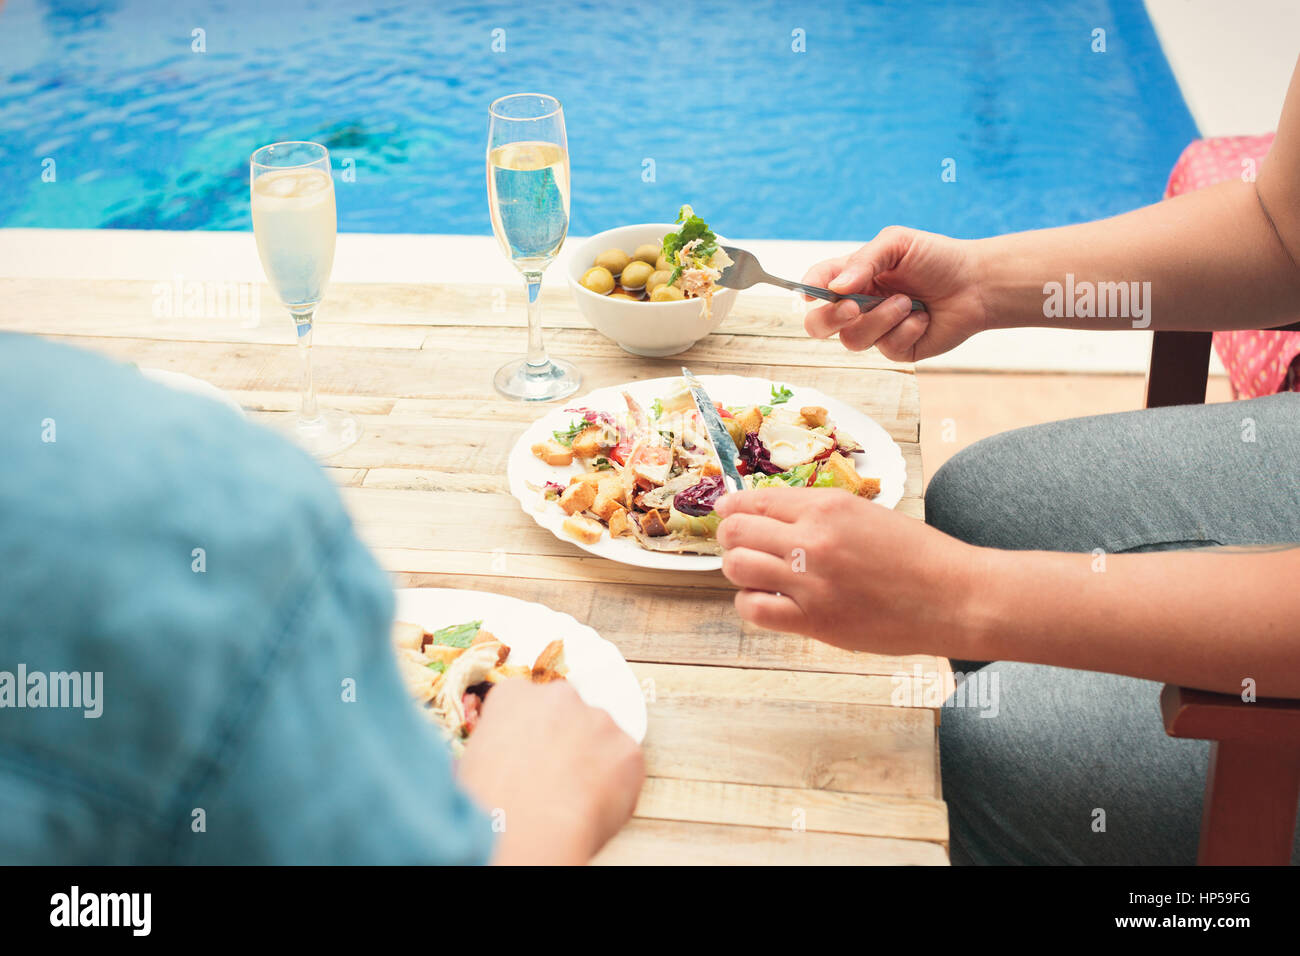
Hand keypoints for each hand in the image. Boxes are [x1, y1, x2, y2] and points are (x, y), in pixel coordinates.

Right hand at [457, 679, 643, 864]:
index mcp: (514, 695)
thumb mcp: (471, 761)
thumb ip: (496, 745)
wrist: (525, 828)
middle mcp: (559, 696)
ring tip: (574, 799)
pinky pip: (625, 767)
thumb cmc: (488, 803)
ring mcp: (598, 719)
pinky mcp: (628, 749)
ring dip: (593, 761)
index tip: (529, 755)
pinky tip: (595, 808)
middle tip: (555, 778)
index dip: (529, 732)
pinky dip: (617, 786)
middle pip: (568, 714)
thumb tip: (502, 760)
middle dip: (565, 740)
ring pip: (601, 738)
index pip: (526, 701)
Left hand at [715, 488, 989, 657]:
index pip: (756, 500)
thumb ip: (820, 515)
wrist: (954, 597)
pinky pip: (754, 608)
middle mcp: (813, 539)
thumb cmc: (918, 557)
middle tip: (737, 545)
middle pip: (737, 531)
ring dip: (738, 570)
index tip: (726, 512)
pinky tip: (768, 601)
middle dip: (730, 537)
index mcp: (828, 507)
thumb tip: (774, 516)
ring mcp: (811, 581)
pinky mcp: (815, 620)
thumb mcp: (867, 516)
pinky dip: (751, 603)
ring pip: (737, 567)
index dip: (733, 507)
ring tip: (755, 574)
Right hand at [802, 227, 987, 361]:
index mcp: (852, 277)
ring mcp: (875, 330)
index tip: (809, 295)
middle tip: (854, 307)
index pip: (816, 286)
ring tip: (909, 302)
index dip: (806, 292)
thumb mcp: (897, 244)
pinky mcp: (896, 349)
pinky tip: (924, 317)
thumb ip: (864, 261)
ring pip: (853, 339)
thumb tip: (836, 286)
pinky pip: (886, 348)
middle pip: (818, 325)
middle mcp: (858, 306)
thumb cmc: (937, 258)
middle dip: (830, 319)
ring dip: (882, 319)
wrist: (976, 284)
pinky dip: (906, 330)